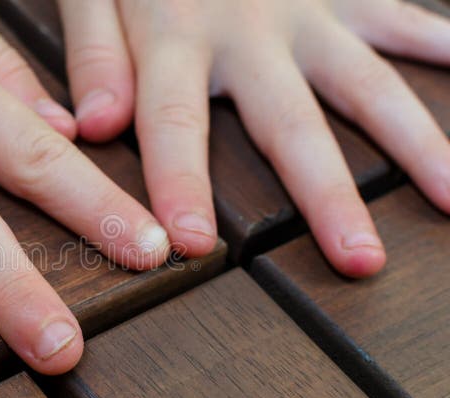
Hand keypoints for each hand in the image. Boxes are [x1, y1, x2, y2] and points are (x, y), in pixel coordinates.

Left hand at [59, 0, 449, 276]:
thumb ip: (92, 54)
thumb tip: (96, 126)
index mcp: (176, 37)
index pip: (174, 121)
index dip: (179, 184)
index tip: (190, 246)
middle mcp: (248, 33)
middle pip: (290, 126)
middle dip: (324, 198)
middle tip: (360, 262)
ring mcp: (305, 12)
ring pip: (367, 85)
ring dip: (415, 144)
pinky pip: (398, 17)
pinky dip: (440, 45)